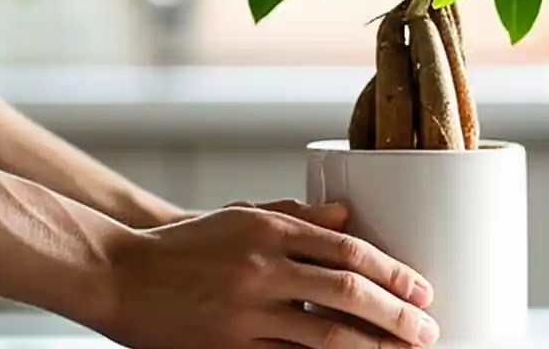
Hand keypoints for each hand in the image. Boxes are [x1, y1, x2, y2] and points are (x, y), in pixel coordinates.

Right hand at [98, 202, 438, 348]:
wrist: (120, 276)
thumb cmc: (188, 244)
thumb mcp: (241, 214)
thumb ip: (297, 214)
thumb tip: (350, 217)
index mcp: (270, 229)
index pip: (348, 250)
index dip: (391, 271)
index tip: (421, 289)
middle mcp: (263, 268)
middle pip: (347, 292)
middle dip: (395, 314)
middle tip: (428, 329)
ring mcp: (246, 312)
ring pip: (325, 335)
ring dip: (372, 348)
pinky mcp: (230, 348)